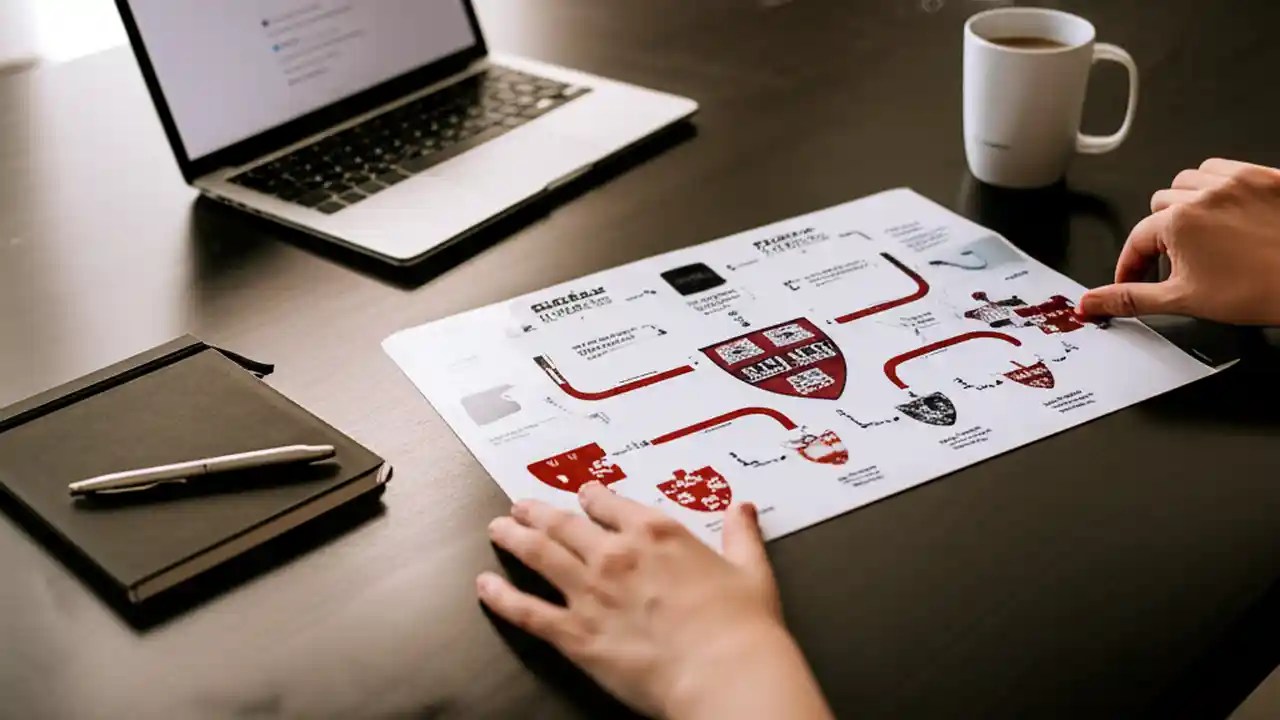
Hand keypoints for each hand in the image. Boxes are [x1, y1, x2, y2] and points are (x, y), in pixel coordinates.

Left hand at [477, 483, 832, 719]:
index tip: (582, 494)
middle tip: (520, 506)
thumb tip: (743, 508)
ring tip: (497, 529)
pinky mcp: (575, 633)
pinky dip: (501, 597)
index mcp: (656, 532)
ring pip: (538, 554)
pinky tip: (485, 588)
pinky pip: (527, 611)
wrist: (724, 673)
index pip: (610, 503)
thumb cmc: (742, 626)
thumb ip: (741, 535)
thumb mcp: (751, 570)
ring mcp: (589, 591)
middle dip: (537, 511)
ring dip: (514, 538)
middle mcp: (615, 553)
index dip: (591, 497)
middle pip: (564, 523)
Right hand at [1080, 158, 1279, 323]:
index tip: (1133, 281)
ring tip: (1200, 235)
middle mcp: (1205, 194)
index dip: (1130, 266)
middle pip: (1160, 205)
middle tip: (1174, 263)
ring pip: (1189, 180)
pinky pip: (1224, 168)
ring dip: (1186, 203)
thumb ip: (1130, 299)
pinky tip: (1226, 212)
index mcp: (1179, 223)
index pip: (1135, 239)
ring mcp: (1237, 182)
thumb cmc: (1261, 290)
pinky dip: (1217, 186)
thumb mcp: (1184, 300)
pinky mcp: (1266, 177)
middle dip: (1161, 234)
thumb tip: (1091, 304)